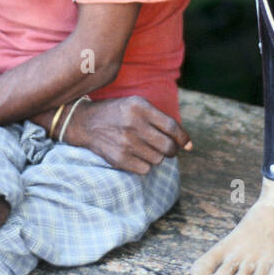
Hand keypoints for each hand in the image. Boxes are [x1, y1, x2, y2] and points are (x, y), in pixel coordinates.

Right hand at [62, 96, 192, 173]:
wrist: (85, 123)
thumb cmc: (118, 113)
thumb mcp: (137, 104)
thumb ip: (161, 119)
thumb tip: (188, 145)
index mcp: (140, 107)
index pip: (172, 127)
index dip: (184, 138)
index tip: (188, 145)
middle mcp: (133, 124)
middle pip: (168, 147)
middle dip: (172, 150)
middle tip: (167, 148)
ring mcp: (125, 143)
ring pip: (158, 160)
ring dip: (157, 156)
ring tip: (146, 149)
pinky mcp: (119, 159)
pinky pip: (145, 169)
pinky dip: (145, 165)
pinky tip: (137, 156)